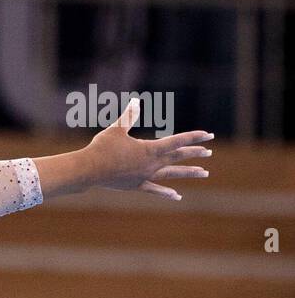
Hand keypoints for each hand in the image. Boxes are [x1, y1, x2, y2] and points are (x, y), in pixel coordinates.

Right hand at [85, 98, 212, 200]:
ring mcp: (145, 176)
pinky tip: (177, 196)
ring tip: (205, 172)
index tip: (208, 135)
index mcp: (150, 149)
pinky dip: (166, 192)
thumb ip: (129, 116)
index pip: (178, 141)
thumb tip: (136, 101)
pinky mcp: (136, 185)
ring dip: (189, 173)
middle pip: (178, 157)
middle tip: (209, 151)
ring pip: (172, 173)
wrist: (89, 170)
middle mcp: (152, 164)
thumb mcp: (116, 129)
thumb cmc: (102, 148)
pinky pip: (155, 189)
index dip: (194, 137)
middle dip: (195, 153)